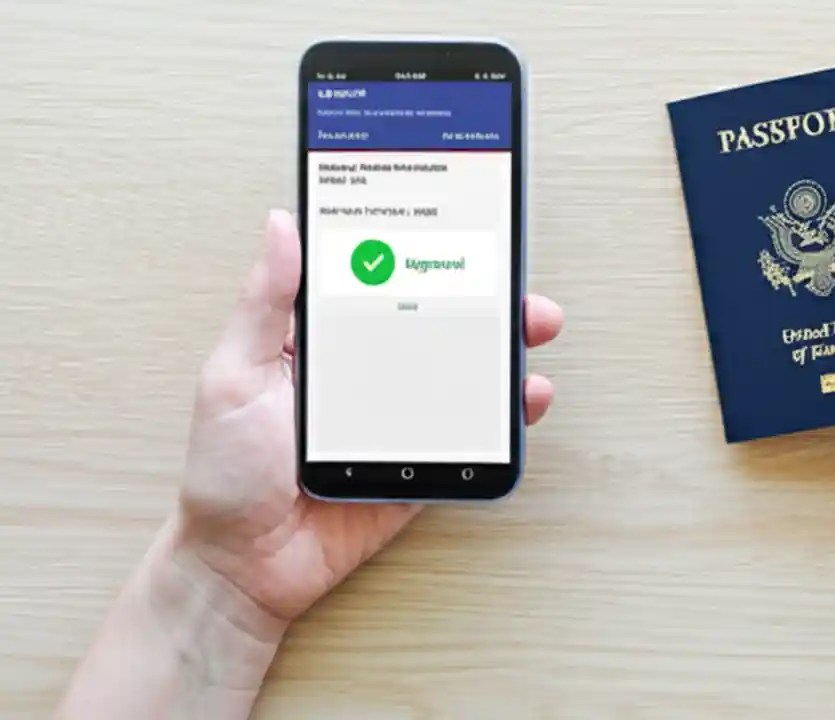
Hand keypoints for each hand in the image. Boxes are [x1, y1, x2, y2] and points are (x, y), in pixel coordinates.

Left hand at [175, 210, 563, 627]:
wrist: (245, 566)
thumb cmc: (225, 471)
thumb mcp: (234, 374)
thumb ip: (264, 303)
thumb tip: (282, 225)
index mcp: (322, 342)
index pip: (378, 283)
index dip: (418, 253)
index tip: (455, 226)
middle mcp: (366, 372)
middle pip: (435, 322)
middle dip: (482, 297)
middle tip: (511, 281)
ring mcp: (399, 417)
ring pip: (462, 371)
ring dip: (503, 348)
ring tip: (530, 328)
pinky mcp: (421, 461)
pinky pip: (471, 433)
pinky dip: (504, 416)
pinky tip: (523, 398)